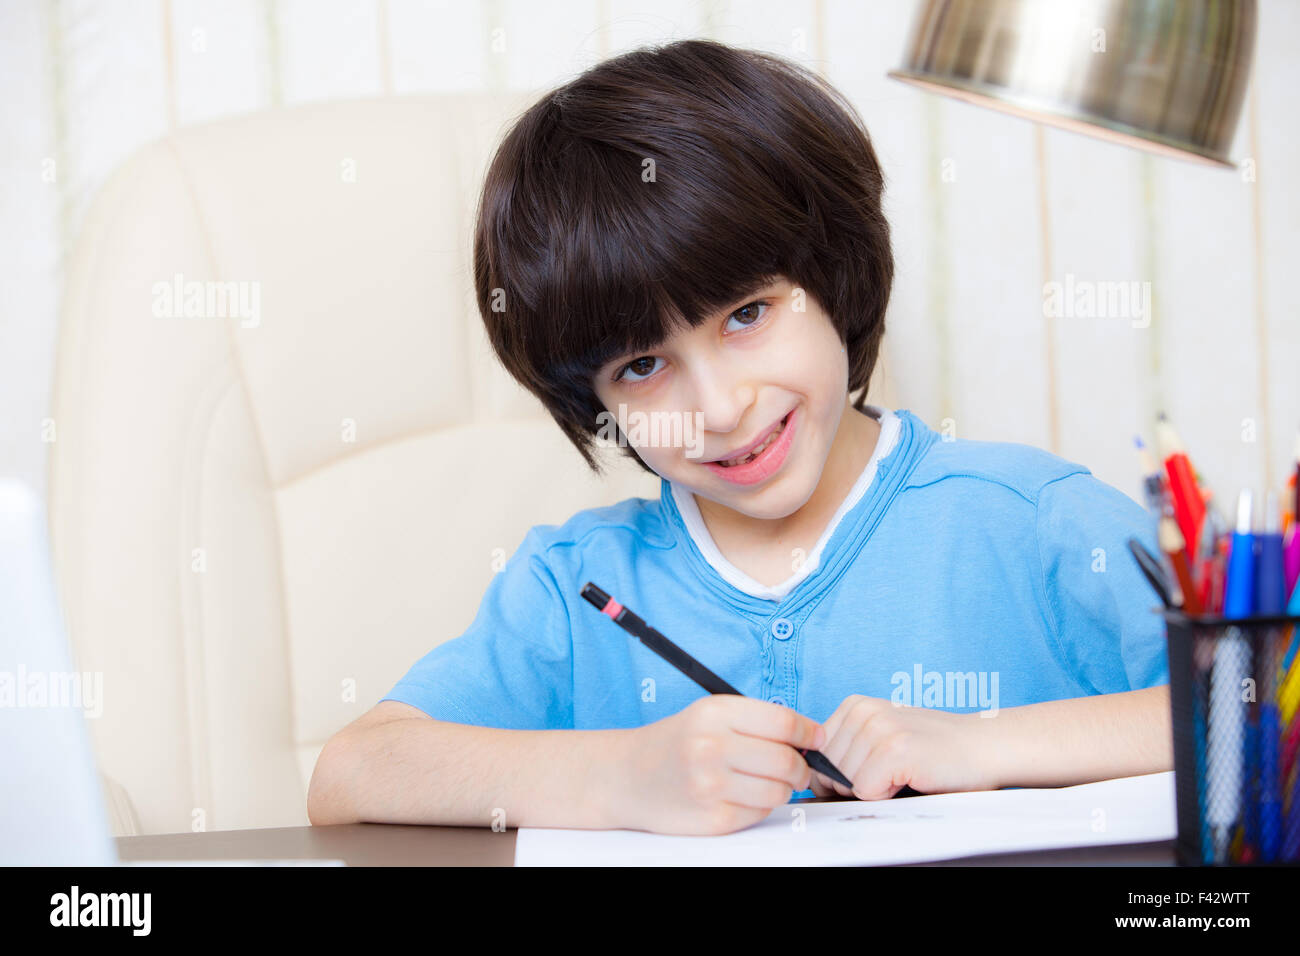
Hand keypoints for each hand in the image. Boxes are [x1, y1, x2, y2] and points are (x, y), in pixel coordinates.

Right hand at [609, 695, 825, 834]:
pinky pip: (760, 814)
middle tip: (796, 768)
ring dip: (783, 789)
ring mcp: (710, 786)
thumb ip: (757, 721)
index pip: (782, 721)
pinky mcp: (712, 819)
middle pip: (786, 760)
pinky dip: (760, 807)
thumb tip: (810, 736)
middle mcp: (711, 747)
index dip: (807, 731)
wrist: (628, 775)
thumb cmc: (677, 742)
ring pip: (779, 791)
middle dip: (800, 766)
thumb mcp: (709, 714)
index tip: (815, 738)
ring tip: (766, 781)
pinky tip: (742, 796)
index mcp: (714, 714)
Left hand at [808, 695, 997, 799]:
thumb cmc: (935, 752)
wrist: (986, 747)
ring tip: (905, 772)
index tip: (876, 767)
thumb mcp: (880, 740)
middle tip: (895, 771)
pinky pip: (866, 792)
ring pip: (846, 785)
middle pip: (828, 772)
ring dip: (876, 789)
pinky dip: (888, 796)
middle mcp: (861, 711)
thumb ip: (845, 752)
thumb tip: (809, 780)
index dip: (841, 776)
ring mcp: (877, 728)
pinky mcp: (894, 749)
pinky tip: (912, 777)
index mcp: (853, 706)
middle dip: (856, 785)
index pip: (816, 757)